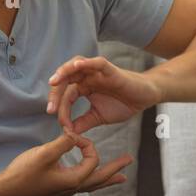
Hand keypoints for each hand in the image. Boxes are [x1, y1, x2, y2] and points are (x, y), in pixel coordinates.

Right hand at [0, 130, 132, 195]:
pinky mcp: (58, 189)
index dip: (86, 143)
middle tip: (129, 160)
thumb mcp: (45, 153)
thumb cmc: (24, 172)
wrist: (6, 190)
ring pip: (93, 185)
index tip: (72, 135)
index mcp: (74, 179)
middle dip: (115, 168)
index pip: (92, 158)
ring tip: (121, 177)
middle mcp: (74, 187)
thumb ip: (64, 142)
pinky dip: (94, 182)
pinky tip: (91, 180)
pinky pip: (83, 186)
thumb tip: (75, 135)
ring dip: (108, 178)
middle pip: (101, 178)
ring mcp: (66, 190)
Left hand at [45, 55, 162, 133]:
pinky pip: (96, 62)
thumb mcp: (98, 117)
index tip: (60, 123)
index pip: (65, 94)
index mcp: (83, 87)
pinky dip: (86, 62)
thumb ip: (83, 122)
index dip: (59, 107)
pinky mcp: (110, 69)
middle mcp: (88, 77)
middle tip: (51, 109)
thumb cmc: (123, 104)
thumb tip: (68, 132)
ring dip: (63, 72)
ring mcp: (98, 72)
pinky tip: (76, 66)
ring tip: (54, 82)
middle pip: (65, 79)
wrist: (145, 98)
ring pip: (75, 66)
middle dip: (55, 93)